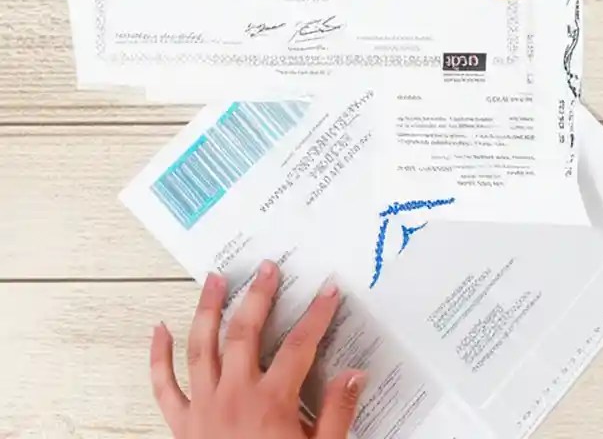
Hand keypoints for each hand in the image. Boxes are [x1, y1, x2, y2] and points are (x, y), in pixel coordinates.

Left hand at [149, 261, 365, 438]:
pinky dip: (158, 355)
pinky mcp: (181, 424)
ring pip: (201, 347)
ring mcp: (203, 408)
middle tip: (268, 270)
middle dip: (259, 296)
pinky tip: (160, 330)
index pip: (299, 346)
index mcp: (271, 404)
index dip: (316, 315)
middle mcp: (233, 397)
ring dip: (207, 309)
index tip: (328, 293)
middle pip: (245, 333)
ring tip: (214, 281)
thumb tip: (353, 375)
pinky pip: (163, 385)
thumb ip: (337, 413)